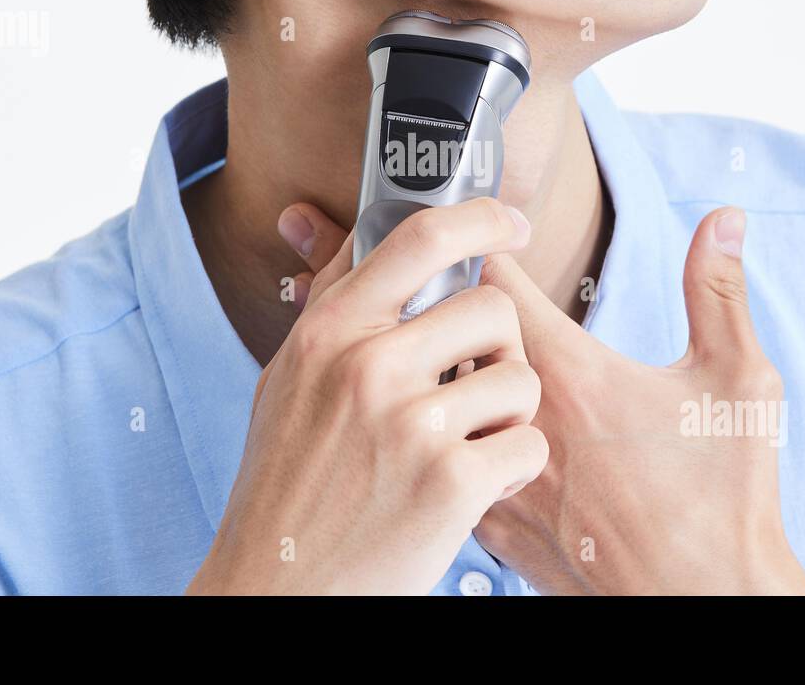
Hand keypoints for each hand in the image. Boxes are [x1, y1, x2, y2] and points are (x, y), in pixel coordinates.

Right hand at [187, 198, 547, 594]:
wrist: (275, 585)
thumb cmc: (287, 479)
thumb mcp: (289, 377)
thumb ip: (331, 303)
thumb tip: (349, 222)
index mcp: (330, 331)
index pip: (420, 238)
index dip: (480, 219)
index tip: (507, 225)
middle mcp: (369, 366)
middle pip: (493, 307)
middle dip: (498, 346)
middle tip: (473, 384)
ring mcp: (412, 425)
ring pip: (520, 377)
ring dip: (508, 413)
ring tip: (466, 443)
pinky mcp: (451, 485)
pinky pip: (528, 445)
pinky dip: (512, 469)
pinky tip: (473, 487)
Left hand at [280, 203, 804, 594]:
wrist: (697, 605)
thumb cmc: (724, 502)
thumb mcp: (739, 385)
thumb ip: (720, 291)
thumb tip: (725, 214)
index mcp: (571, 374)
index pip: (495, 282)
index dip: (476, 242)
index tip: (464, 222)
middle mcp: (515, 420)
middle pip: (444, 337)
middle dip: (435, 301)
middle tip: (419, 274)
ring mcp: (493, 473)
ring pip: (432, 400)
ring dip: (423, 368)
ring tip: (407, 342)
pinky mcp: (486, 523)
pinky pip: (437, 463)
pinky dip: (425, 434)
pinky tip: (422, 425)